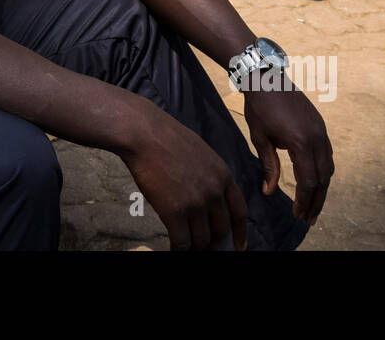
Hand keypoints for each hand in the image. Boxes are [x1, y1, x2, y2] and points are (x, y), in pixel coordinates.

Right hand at [120, 105, 248, 249]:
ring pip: (201, 240)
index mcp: (224, 176)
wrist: (145, 134)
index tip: (238, 247)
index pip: (239, 213)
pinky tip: (173, 249)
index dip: (240, 234)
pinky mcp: (174, 212)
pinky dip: (178, 249)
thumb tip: (212, 198)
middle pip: (221, 230)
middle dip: (213, 242)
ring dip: (194, 247)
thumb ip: (212, 176)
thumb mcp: (202, 153)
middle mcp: (214, 192)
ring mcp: (195, 203)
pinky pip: (182, 242)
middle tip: (202, 246)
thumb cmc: (168, 138)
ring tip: (186, 247)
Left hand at [243, 81, 333, 225]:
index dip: (303, 201)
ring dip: (322, 188)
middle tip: (308, 219)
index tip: (296, 215)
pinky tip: (315, 181)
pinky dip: (323, 171)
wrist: (267, 78)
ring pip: (329, 168)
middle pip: (323, 179)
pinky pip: (327, 155)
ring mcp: (321, 131)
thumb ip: (269, 166)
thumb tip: (269, 192)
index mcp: (301, 142)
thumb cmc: (259, 108)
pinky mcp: (320, 126)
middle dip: (316, 201)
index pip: (308, 181)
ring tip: (313, 205)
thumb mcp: (260, 139)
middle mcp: (317, 138)